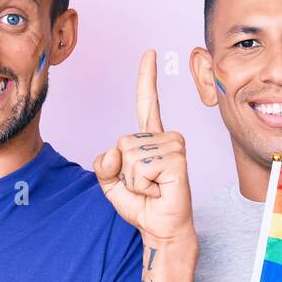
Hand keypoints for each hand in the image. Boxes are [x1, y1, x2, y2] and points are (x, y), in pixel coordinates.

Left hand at [93, 49, 193, 245]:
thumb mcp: (111, 184)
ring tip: (152, 188)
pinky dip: (142, 185)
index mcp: (149, 138)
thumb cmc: (142, 205)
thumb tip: (114, 152)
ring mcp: (173, 145)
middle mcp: (164, 137)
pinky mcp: (177, 158)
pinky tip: (158, 190)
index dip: (146, 78)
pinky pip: (140, 167)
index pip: (147, 102)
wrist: (160, 228)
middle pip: (121, 143)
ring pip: (129, 156)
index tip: (150, 53)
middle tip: (144, 186)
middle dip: (122, 172)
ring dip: (133, 180)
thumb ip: (104, 165)